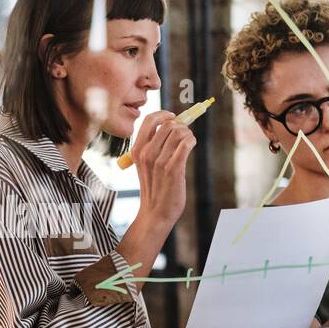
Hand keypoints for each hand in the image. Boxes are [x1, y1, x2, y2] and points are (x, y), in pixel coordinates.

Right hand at [129, 110, 196, 232]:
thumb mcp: (145, 165)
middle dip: (180, 126)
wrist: (156, 213)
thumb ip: (153, 147)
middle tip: (184, 135)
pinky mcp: (173, 168)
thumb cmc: (154, 188)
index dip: (164, 114)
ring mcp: (159, 161)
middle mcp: (146, 153)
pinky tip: (191, 146)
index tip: (172, 117)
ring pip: (179, 132)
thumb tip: (171, 125)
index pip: (149, 120)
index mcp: (137, 150)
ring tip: (187, 143)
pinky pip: (186, 143)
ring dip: (187, 134)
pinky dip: (191, 141)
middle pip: (167, 124)